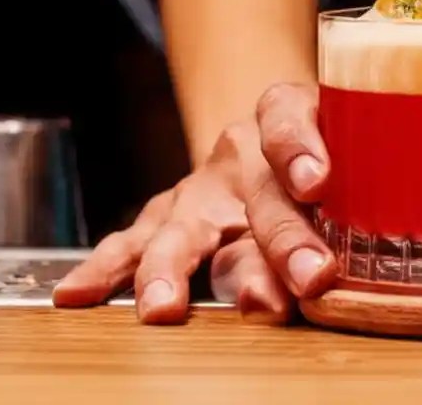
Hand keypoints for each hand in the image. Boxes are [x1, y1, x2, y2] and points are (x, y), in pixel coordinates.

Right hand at [52, 118, 334, 323]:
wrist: (276, 141)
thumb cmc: (326, 158)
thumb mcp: (345, 166)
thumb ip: (338, 217)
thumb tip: (314, 284)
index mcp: (288, 116)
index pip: (289, 118)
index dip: (299, 147)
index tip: (315, 181)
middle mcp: (241, 151)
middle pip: (258, 189)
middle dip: (281, 236)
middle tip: (308, 276)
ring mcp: (200, 187)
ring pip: (186, 225)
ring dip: (174, 268)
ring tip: (164, 305)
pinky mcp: (168, 216)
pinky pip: (133, 242)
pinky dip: (106, 270)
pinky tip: (76, 293)